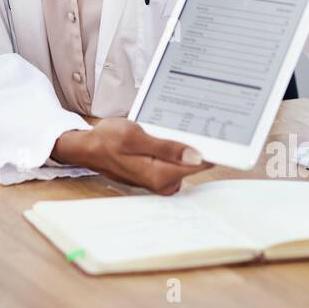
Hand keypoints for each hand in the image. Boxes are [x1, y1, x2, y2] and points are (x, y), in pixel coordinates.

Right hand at [52, 118, 211, 194]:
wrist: (89, 148)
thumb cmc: (107, 140)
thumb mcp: (135, 136)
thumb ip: (166, 147)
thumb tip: (196, 156)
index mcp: (159, 175)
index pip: (199, 164)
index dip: (211, 148)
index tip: (219, 134)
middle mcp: (162, 183)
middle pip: (195, 164)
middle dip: (197, 145)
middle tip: (192, 124)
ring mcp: (160, 181)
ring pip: (186, 162)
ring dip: (184, 146)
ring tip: (170, 129)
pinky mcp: (158, 177)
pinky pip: (176, 163)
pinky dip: (175, 150)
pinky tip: (165, 137)